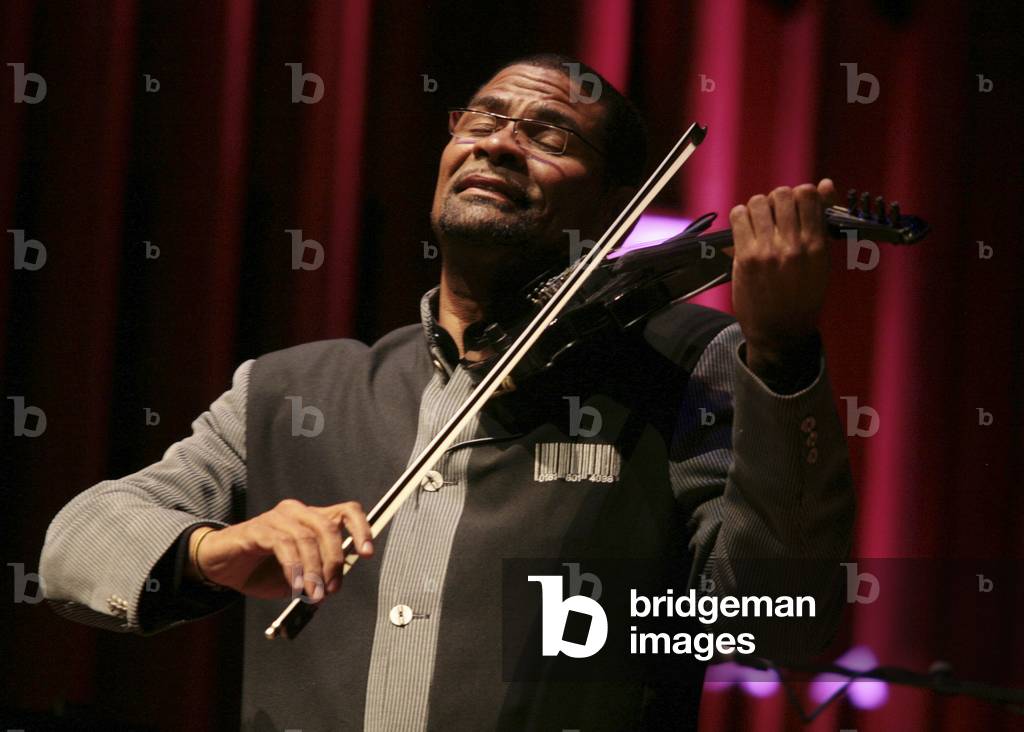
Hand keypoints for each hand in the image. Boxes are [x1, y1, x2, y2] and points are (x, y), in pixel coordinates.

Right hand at [187, 499, 373, 600]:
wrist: (221, 568)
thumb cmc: (262, 570)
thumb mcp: (298, 577)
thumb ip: (318, 576)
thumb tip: (334, 585)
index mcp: (313, 520)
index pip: (347, 512)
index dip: (362, 529)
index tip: (367, 553)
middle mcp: (298, 513)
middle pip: (329, 526)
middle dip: (334, 560)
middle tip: (331, 589)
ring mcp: (277, 518)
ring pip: (307, 537)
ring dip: (314, 570)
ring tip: (313, 595)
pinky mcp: (258, 529)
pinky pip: (283, 545)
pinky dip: (294, 568)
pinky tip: (295, 586)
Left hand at [729, 179, 834, 374]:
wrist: (780, 331)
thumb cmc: (803, 295)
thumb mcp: (822, 261)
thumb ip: (822, 222)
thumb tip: (826, 183)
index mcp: (817, 246)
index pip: (808, 195)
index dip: (800, 194)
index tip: (796, 206)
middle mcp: (793, 246)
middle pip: (782, 194)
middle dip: (778, 199)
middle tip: (776, 215)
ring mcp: (767, 251)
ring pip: (759, 201)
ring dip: (758, 206)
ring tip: (760, 221)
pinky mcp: (745, 258)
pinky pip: (738, 216)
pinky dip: (741, 216)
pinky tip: (746, 227)